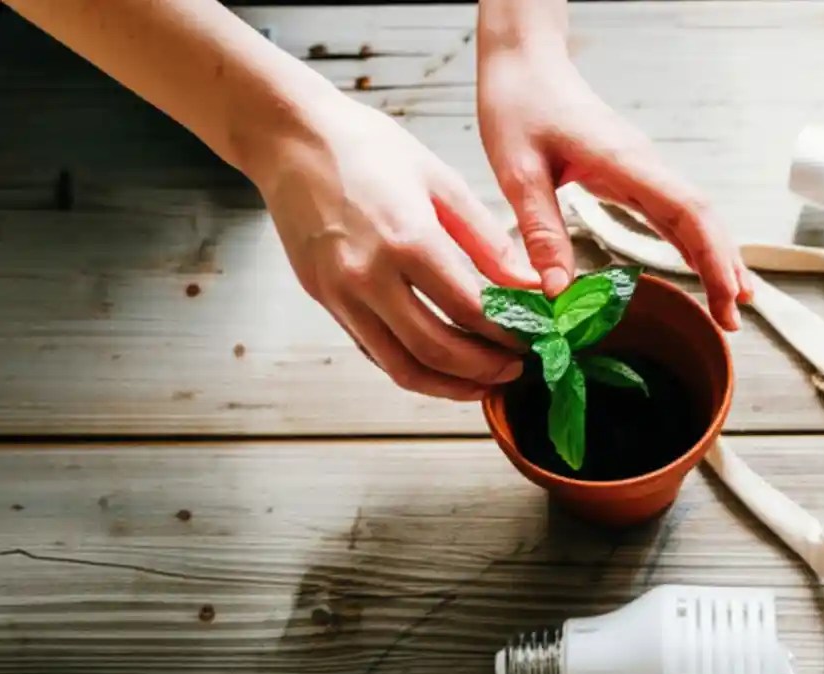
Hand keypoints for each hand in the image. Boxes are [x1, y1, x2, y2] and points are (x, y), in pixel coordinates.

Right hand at [250, 96, 541, 399]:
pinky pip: (374, 351)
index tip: (531, 338)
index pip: (469, 309)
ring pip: (401, 366)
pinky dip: (410, 367)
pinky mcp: (325, 299)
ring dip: (448, 385)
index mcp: (407, 239)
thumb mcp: (442, 181)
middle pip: (436, 349)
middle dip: (483, 369)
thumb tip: (529, 284)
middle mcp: (368, 275)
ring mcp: (341, 293)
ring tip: (482, 382)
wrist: (292, 138)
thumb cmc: (368, 148)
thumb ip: (488, 240)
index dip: (506, 333)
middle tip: (515, 368)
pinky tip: (439, 365)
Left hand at [476, 43, 752, 329]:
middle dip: (723, 268)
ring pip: (694, 218)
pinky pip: (674, 214)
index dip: (713, 255)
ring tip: (731, 305)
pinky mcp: (632, 175)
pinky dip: (693, 245)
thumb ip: (541, 232)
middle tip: (732, 321)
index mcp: (626, 162)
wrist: (524, 63)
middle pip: (703, 219)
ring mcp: (643, 170)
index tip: (728, 295)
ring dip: (715, 259)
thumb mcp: (517, 172)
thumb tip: (558, 292)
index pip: (688, 211)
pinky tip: (704, 270)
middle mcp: (645, 166)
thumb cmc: (519, 106)